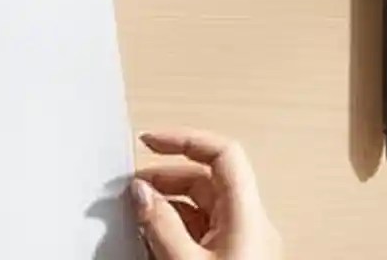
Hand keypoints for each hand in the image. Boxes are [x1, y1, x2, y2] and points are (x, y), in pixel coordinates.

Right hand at [131, 129, 281, 259]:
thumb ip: (161, 225)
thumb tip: (143, 194)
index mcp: (248, 215)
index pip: (222, 153)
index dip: (184, 139)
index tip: (152, 140)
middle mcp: (251, 224)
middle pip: (207, 179)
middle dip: (167, 176)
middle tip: (135, 185)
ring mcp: (245, 243)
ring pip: (202, 206)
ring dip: (169, 203)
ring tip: (138, 212)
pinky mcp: (235, 259)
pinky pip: (203, 230)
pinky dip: (176, 225)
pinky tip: (154, 236)